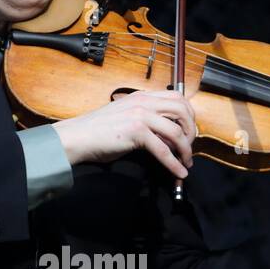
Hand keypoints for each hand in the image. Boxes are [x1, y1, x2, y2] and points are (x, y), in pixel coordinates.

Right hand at [52, 89, 196, 179]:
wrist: (77, 137)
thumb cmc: (97, 131)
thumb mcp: (126, 117)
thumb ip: (146, 120)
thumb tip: (167, 136)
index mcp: (142, 96)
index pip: (177, 97)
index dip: (188, 114)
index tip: (189, 130)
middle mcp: (143, 102)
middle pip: (182, 110)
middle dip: (191, 130)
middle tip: (190, 146)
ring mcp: (140, 115)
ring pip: (176, 131)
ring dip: (186, 149)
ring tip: (186, 161)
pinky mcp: (136, 132)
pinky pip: (163, 149)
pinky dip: (174, 163)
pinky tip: (179, 172)